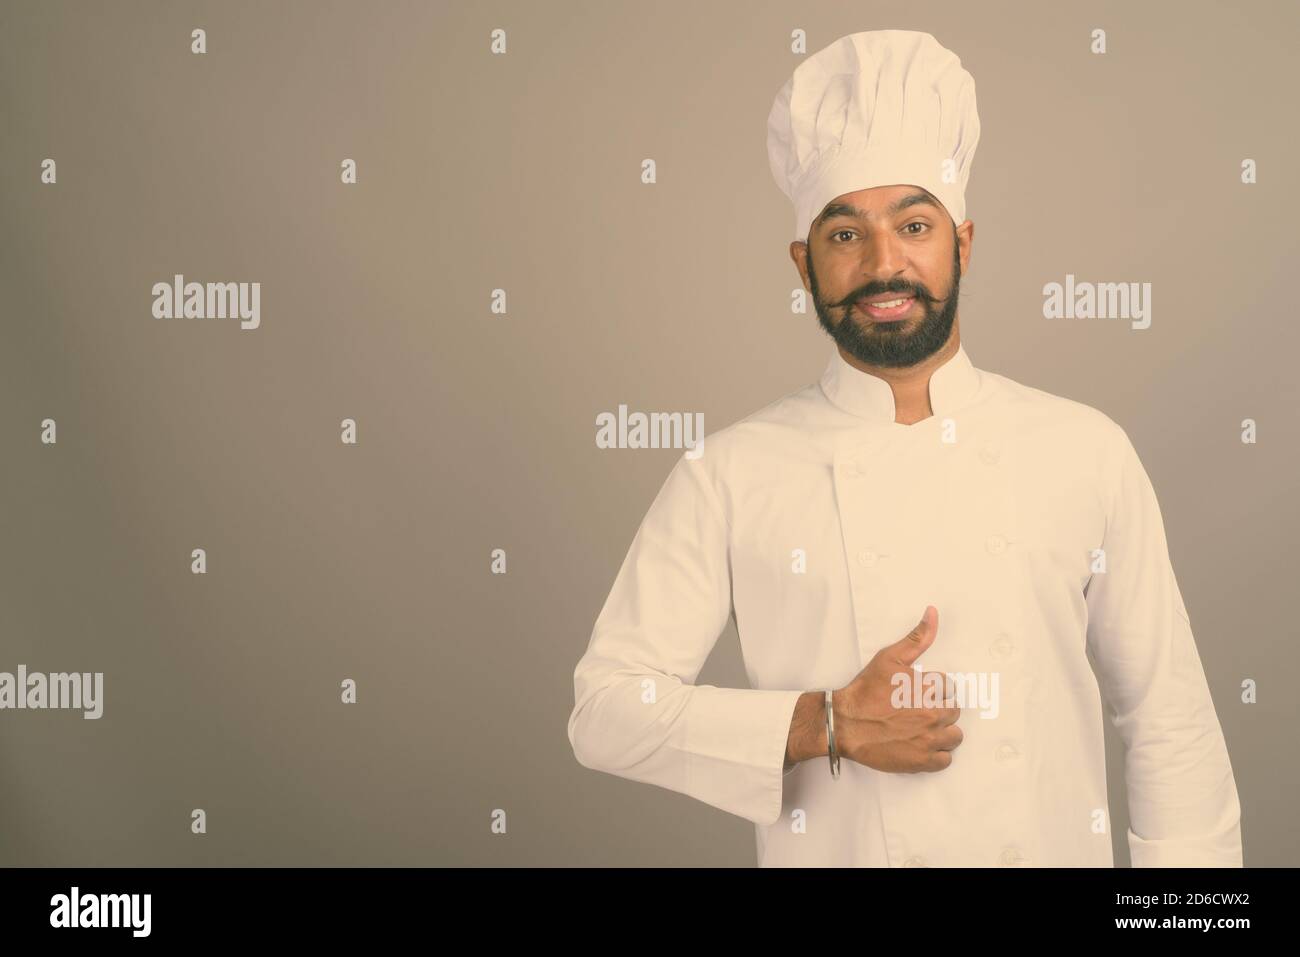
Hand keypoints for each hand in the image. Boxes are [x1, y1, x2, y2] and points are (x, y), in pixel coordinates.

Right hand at [832, 606, 963, 772]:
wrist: (844, 723)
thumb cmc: (865, 691)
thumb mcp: (889, 658)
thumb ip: (917, 637)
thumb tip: (933, 612)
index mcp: (928, 687)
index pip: (948, 687)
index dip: (932, 689)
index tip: (917, 694)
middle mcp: (933, 713)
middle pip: (953, 710)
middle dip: (938, 709)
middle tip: (916, 711)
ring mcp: (929, 739)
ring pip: (954, 736)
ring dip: (942, 732)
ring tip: (921, 729)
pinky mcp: (922, 761)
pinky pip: (945, 760)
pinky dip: (936, 754)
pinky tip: (920, 745)